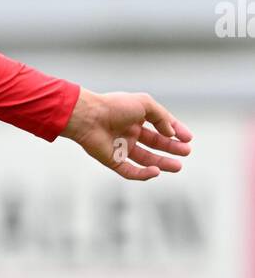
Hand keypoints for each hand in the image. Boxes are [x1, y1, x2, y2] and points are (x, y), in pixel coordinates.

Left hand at [62, 89, 191, 179]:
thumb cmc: (115, 106)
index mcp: (135, 118)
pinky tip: (156, 171)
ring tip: (178, 166)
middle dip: (171, 149)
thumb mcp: (145, 104)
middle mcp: (129, 133)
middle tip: (186, 152)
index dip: (175, 132)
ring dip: (162, 163)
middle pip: (155, 144)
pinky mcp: (113, 161)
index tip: (188, 138)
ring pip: (145, 160)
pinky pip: (130, 171)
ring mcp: (121, 148)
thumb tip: (172, 133)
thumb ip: (162, 117)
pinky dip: (143, 173)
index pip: (159, 126)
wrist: (89, 117)